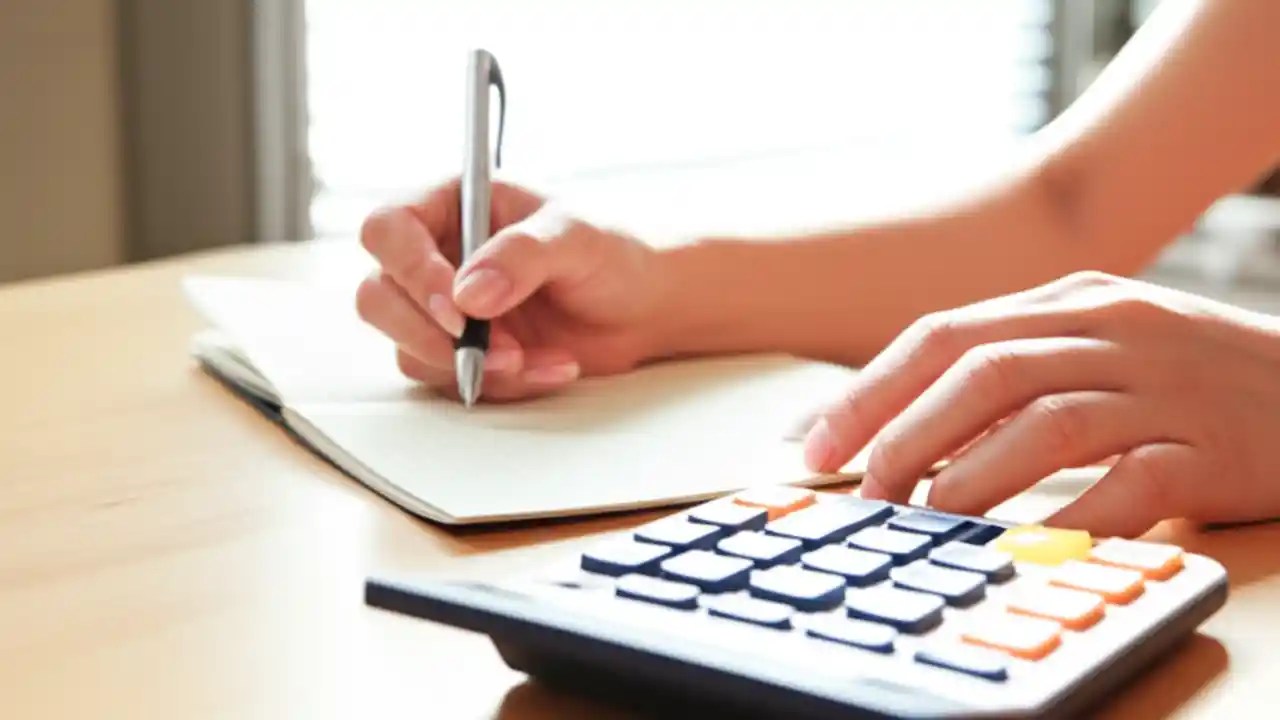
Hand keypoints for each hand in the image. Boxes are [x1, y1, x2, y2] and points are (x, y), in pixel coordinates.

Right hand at [356, 179, 663, 400]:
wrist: (643, 307)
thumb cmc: (612, 252)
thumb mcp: (576, 238)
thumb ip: (522, 256)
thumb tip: (469, 295)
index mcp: (454, 204)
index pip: (390, 228)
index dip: (410, 270)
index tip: (458, 309)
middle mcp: (437, 254)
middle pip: (378, 296)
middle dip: (430, 334)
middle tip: (493, 348)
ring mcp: (444, 308)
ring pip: (408, 347)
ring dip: (470, 365)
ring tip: (535, 357)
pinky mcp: (461, 352)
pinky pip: (448, 379)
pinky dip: (498, 384)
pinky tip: (549, 367)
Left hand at [803, 270, 1279, 536]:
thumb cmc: (1192, 377)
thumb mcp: (1100, 345)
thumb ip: (1014, 372)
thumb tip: (908, 429)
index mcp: (1072, 300)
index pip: (943, 334)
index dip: (868, 390)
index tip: (811, 442)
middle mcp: (1112, 330)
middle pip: (981, 370)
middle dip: (902, 433)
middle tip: (861, 490)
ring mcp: (1163, 388)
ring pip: (1042, 422)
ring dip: (969, 476)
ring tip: (924, 519)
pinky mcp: (1210, 450)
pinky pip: (1127, 486)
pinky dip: (1066, 517)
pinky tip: (1024, 544)